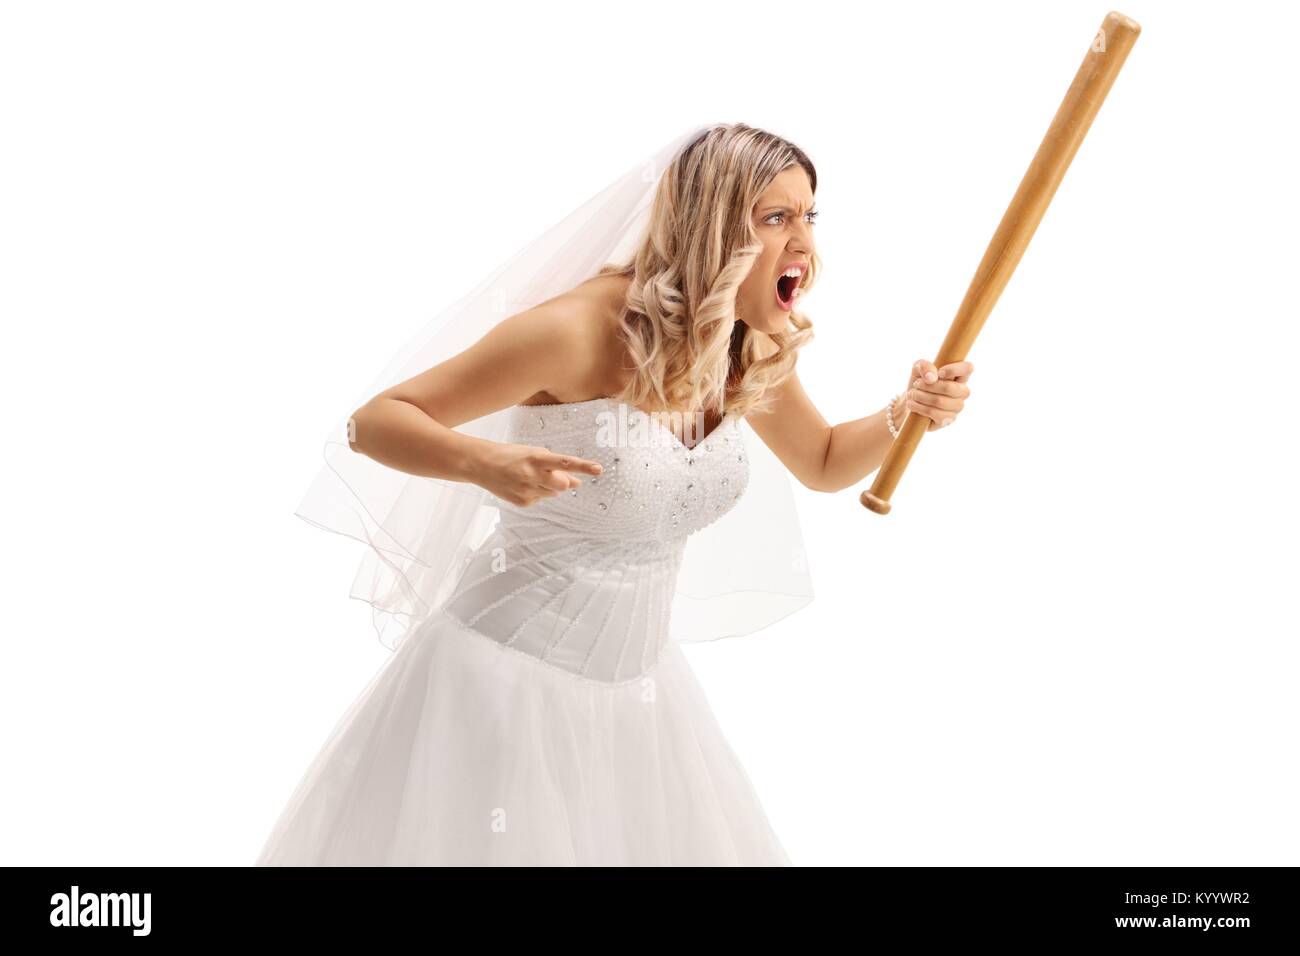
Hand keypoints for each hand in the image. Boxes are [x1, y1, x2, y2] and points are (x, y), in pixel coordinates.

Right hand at [472, 442, 602, 506]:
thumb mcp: (534, 454)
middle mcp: (533, 475)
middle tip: (553, 476)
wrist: (482, 464)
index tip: (599, 469)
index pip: (566, 462)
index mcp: (537, 458)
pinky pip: (540, 500)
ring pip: (553, 493)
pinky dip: (536, 493)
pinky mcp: (522, 503)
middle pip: (563, 485)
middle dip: (564, 482)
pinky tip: (521, 485)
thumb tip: (577, 482)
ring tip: (530, 477)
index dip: (584, 467)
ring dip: (549, 486)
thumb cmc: (512, 456)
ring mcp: (527, 491)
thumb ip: (556, 466)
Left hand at [902, 359, 973, 431]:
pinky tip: (912, 404)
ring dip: (920, 396)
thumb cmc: (919, 382)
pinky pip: (934, 413)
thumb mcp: (918, 368)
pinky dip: (919, 407)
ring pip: (939, 401)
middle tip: (916, 384)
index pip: (968, 368)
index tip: (939, 373)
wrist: (910, 402)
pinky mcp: (948, 419)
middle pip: (950, 388)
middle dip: (928, 386)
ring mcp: (957, 407)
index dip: (953, 369)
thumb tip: (931, 378)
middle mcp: (962, 391)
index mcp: (960, 376)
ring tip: (912, 394)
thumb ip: (924, 366)